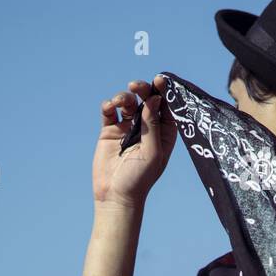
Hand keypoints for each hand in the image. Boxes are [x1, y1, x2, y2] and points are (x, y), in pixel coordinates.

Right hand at [90, 76, 176, 209]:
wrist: (115, 195)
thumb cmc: (140, 178)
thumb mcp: (152, 151)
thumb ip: (152, 125)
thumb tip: (153, 99)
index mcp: (164, 132)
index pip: (166, 107)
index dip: (163, 92)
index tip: (159, 80)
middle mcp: (147, 127)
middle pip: (146, 100)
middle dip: (142, 89)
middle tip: (136, 86)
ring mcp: (128, 127)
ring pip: (128, 102)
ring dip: (125, 97)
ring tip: (120, 102)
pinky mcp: (110, 131)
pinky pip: (110, 111)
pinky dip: (109, 105)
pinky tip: (109, 107)